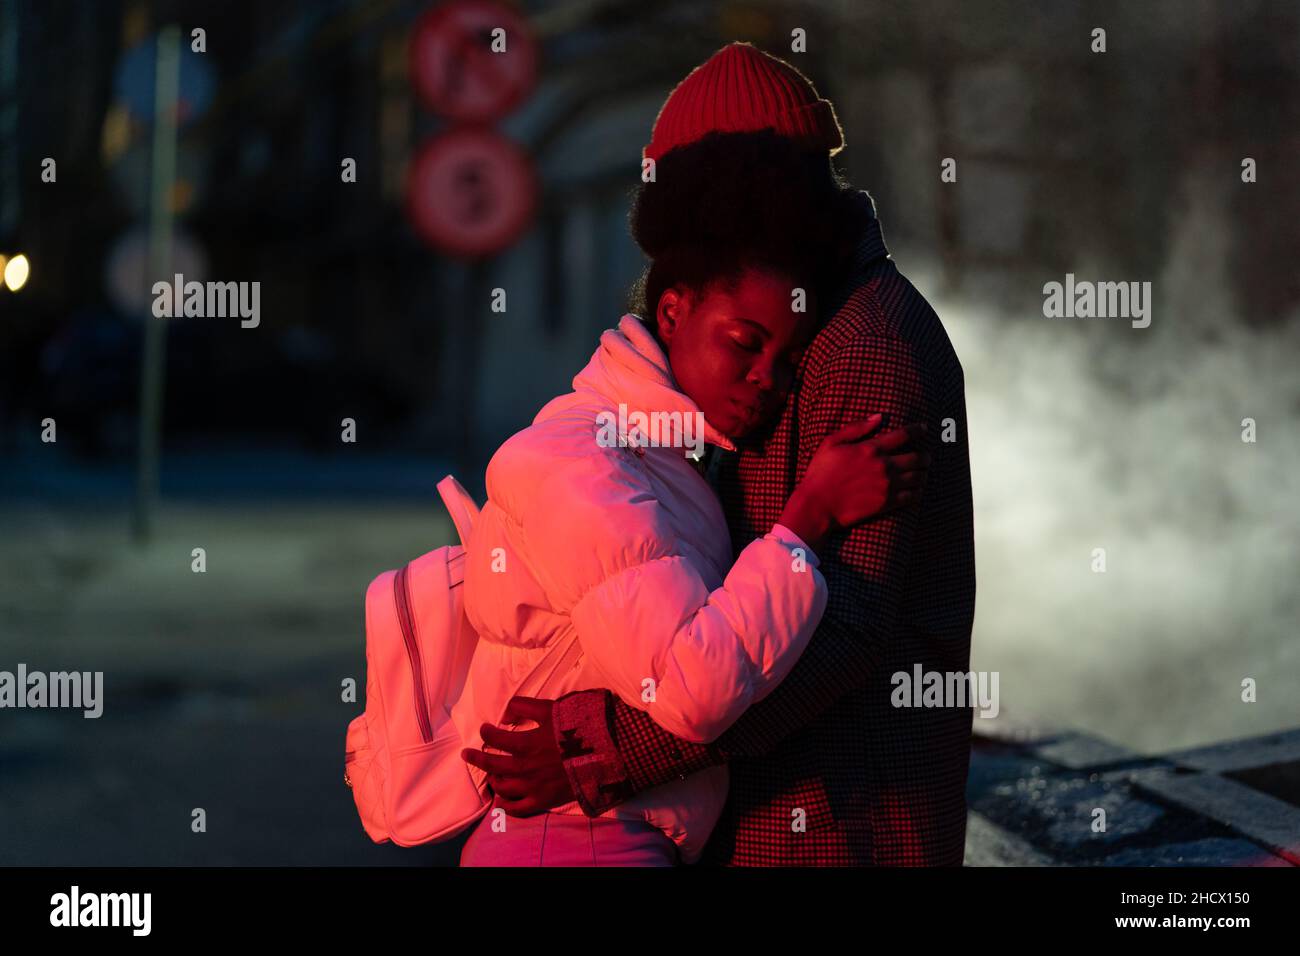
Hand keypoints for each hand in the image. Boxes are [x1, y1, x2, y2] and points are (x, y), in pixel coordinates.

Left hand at [459, 696, 575, 815]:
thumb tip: (506, 713)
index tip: (485, 730)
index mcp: (527, 743)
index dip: (487, 733)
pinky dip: (506, 806)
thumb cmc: (580, 728)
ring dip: (493, 780)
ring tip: (490, 775)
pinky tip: (501, 802)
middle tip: (467, 754)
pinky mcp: (544, 801)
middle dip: (476, 758)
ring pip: (503, 787)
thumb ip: (526, 707)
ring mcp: (534, 786)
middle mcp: (526, 767)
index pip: (496, 739)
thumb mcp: (553, 709)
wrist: (607, 753)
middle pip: (492, 765)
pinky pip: (518, 809)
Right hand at [780, 415, 928, 547]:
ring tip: (923, 473)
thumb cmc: (820, 473)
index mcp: (871, 449)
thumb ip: (855, 428)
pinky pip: (912, 496)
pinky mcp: (887, 503)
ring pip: (918, 477)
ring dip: (924, 474)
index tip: (925, 428)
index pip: (903, 435)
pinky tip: (917, 490)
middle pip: (917, 457)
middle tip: (927, 457)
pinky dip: (918, 492)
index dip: (918, 430)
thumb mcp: (831, 443)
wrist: (817, 506)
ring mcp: (887, 486)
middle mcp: (883, 466)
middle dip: (925, 456)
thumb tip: (879, 417)